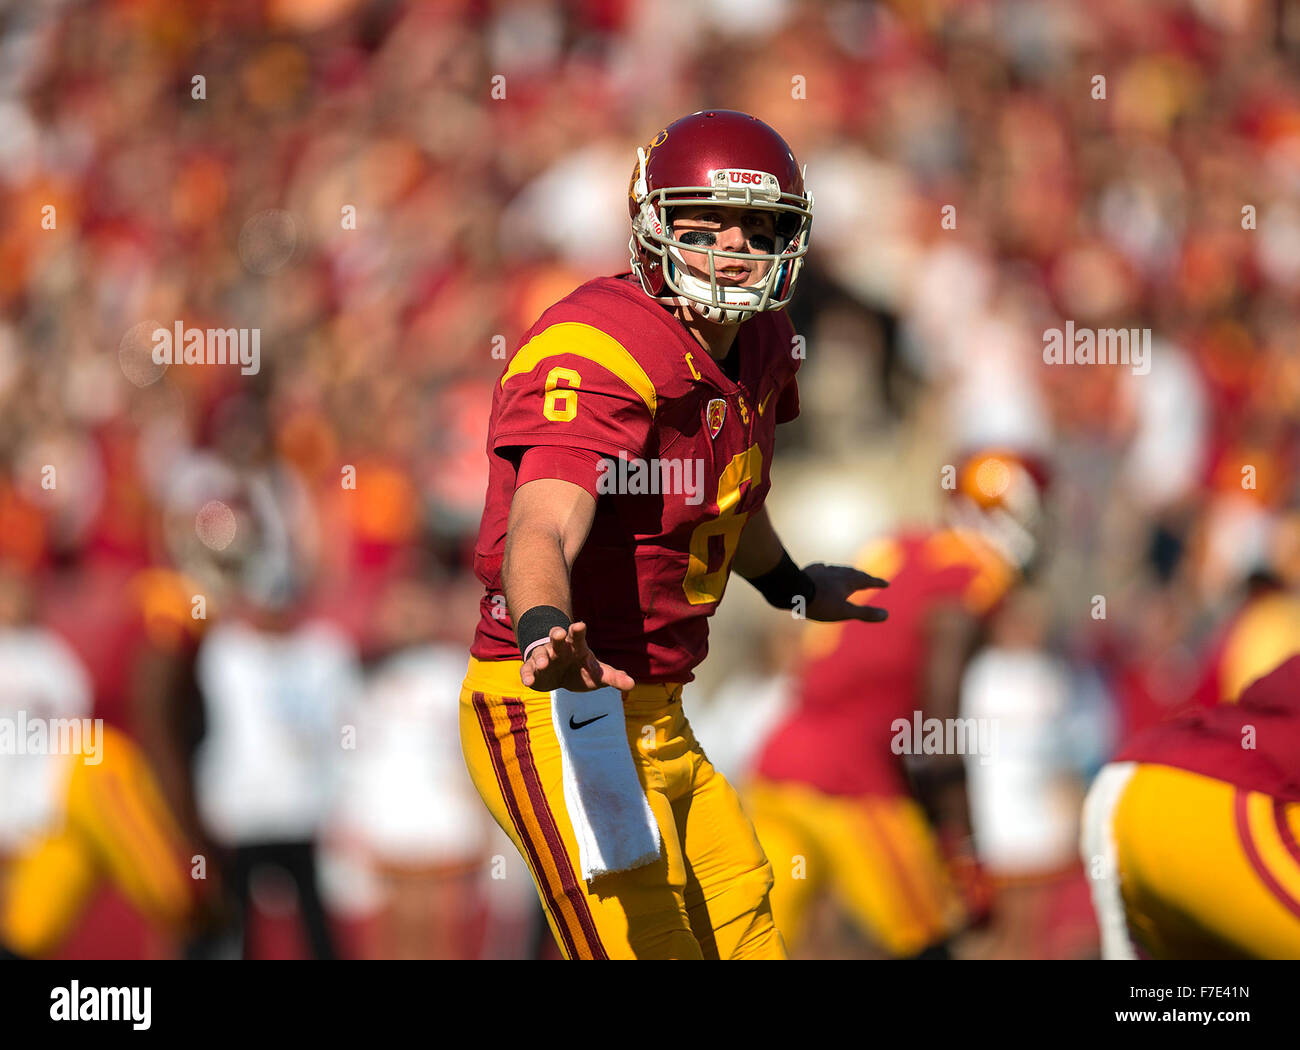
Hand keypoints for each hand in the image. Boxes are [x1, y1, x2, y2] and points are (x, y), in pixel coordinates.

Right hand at [519, 621, 636, 692]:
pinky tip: (529, 682)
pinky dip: (528, 675)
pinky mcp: (533, 671)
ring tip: (544, 664)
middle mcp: (559, 649)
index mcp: (576, 646)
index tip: (580, 626)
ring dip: (542, 657)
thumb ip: (614, 678)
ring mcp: (544, 658)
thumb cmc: (581, 670)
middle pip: (556, 638)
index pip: (578, 636)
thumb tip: (632, 684)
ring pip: (540, 653)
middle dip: (556, 635)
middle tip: (558, 634)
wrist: (559, 676)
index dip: (578, 630)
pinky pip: (528, 670)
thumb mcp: (598, 675)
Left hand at [801, 563, 888, 622]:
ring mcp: (824, 570)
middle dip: (863, 576)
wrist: (793, 590)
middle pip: (854, 573)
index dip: (877, 582)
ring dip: (847, 572)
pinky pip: (823, 568)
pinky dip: (829, 570)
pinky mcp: (811, 571)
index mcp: (849, 581)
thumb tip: (886, 615)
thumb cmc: (820, 603)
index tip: (886, 583)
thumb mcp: (844, 612)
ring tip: (849, 574)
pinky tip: (825, 570)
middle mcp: (838, 572)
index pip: (867, 580)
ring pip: (839, 569)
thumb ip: (865, 613)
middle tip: (869, 579)